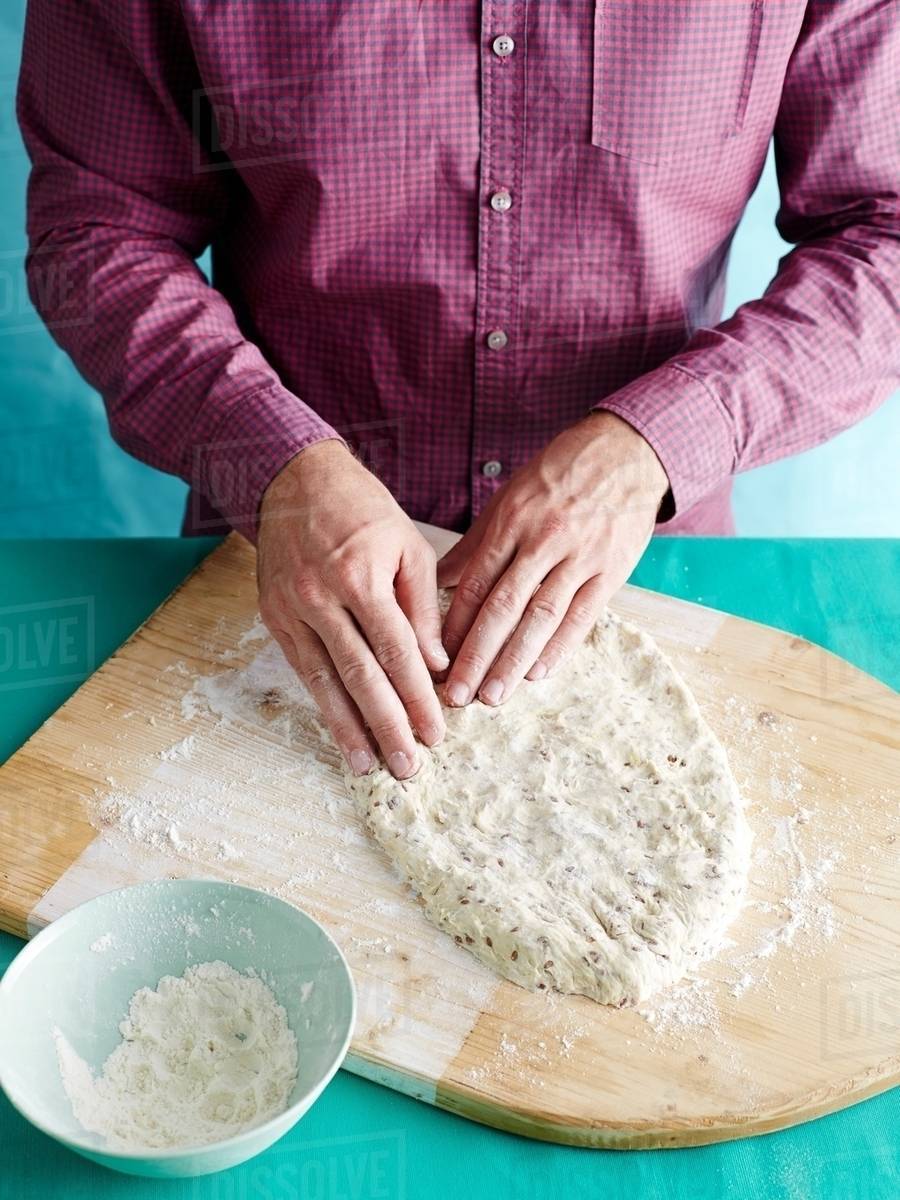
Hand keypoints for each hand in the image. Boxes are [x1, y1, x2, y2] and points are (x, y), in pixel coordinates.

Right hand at [257, 440, 447, 778]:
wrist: (292, 479)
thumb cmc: (361, 509)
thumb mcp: (408, 545)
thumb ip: (423, 607)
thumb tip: (437, 665)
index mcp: (360, 575)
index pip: (396, 650)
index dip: (417, 696)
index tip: (437, 732)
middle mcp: (320, 596)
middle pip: (359, 674)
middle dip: (387, 725)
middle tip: (408, 766)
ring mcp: (290, 608)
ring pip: (323, 680)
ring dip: (347, 728)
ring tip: (369, 766)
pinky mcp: (272, 615)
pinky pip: (301, 668)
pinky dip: (322, 703)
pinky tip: (339, 731)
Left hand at [437, 412, 668, 705]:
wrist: (626, 452)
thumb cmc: (560, 474)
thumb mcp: (510, 497)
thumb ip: (476, 543)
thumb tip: (440, 580)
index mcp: (512, 521)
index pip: (475, 583)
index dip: (453, 625)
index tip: (434, 659)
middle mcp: (543, 540)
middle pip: (502, 607)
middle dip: (475, 655)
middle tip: (455, 694)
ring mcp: (579, 556)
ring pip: (540, 617)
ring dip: (513, 661)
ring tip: (492, 696)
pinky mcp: (611, 570)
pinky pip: (582, 616)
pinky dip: (559, 647)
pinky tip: (537, 673)